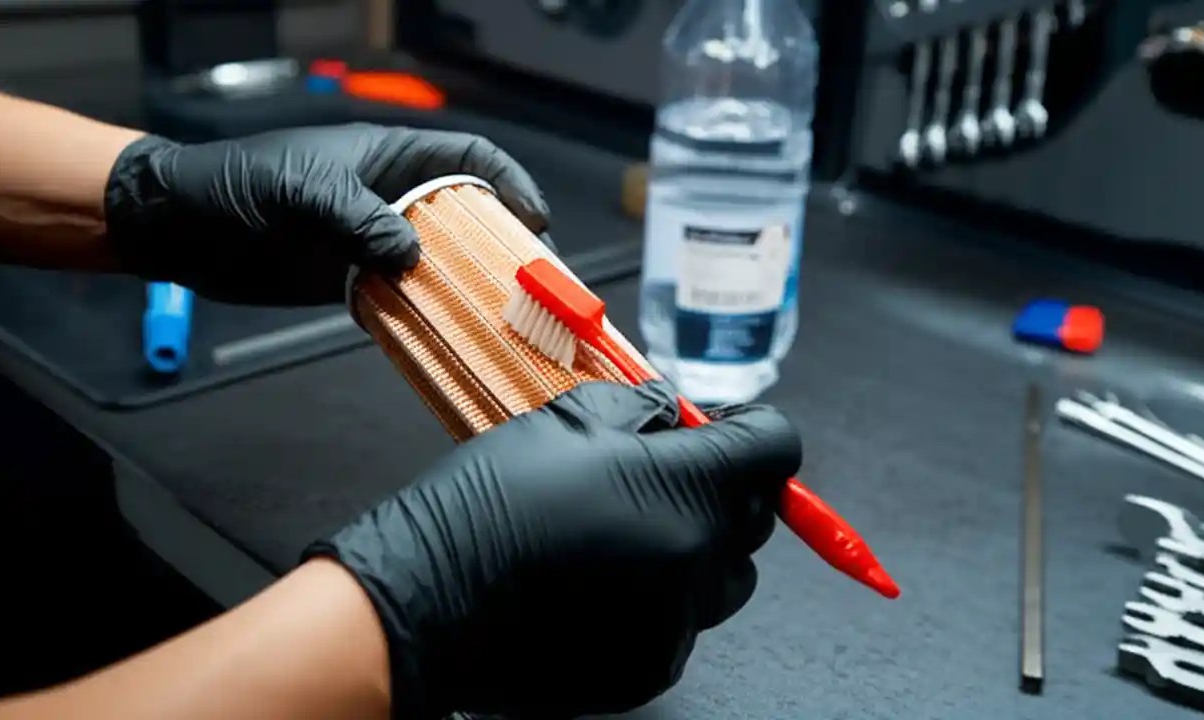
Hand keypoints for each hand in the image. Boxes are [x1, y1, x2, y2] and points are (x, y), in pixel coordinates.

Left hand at [104, 124, 549, 304]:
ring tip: (501, 317)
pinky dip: (424, 313)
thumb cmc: (236, 186)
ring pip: (437, 261)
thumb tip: (412, 258)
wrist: (178, 227)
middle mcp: (387, 198)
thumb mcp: (302, 191)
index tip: (536, 220)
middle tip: (529, 283)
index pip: (466, 159)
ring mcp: (370, 241)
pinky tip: (445, 334)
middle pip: (463, 216)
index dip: (508, 183)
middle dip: (500, 243)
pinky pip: (401, 296)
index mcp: (385, 158)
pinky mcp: (350, 281)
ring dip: (466, 286)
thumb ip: (360, 219)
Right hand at [307, 382, 800, 718]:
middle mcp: (696, 562)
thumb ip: (642, 408)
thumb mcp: (568, 423)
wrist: (428, 598)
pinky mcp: (650, 667)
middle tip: (666, 473)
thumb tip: (675, 413)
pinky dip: (660, 597)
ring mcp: (676, 623)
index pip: (775, 448)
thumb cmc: (490, 505)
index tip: (729, 426)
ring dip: (699, 547)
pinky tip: (601, 579)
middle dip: (724, 487)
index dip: (755, 428)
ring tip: (631, 531)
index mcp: (687, 489)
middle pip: (755, 518)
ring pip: (724, 577)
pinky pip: (682, 623)